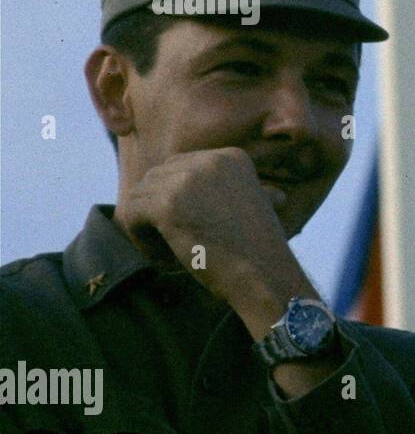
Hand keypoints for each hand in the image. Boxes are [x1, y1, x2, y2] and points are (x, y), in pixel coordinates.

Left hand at [116, 147, 316, 315]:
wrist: (265, 277)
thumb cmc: (257, 251)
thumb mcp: (247, 206)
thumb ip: (220, 190)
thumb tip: (186, 194)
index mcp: (231, 157)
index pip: (178, 167)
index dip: (177, 202)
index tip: (195, 232)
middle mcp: (210, 160)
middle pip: (154, 179)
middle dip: (158, 213)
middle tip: (179, 247)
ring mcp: (188, 180)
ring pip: (138, 197)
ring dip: (148, 229)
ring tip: (174, 257)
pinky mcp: (168, 205)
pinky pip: (129, 215)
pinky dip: (141, 242)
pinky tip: (166, 262)